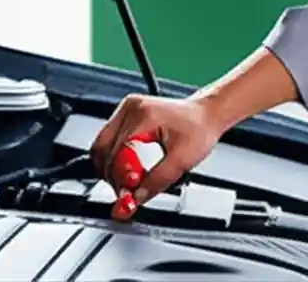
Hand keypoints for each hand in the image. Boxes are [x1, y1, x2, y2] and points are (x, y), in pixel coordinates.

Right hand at [90, 94, 224, 219]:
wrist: (206, 115)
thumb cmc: (199, 130)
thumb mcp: (183, 160)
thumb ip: (157, 181)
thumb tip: (135, 198)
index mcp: (144, 114)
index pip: (117, 151)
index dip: (121, 177)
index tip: (128, 196)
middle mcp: (130, 108)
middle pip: (103, 151)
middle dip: (114, 177)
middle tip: (127, 196)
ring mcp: (126, 110)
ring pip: (101, 147)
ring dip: (111, 170)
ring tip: (129, 185)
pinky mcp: (125, 116)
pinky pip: (107, 142)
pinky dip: (113, 160)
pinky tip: (127, 172)